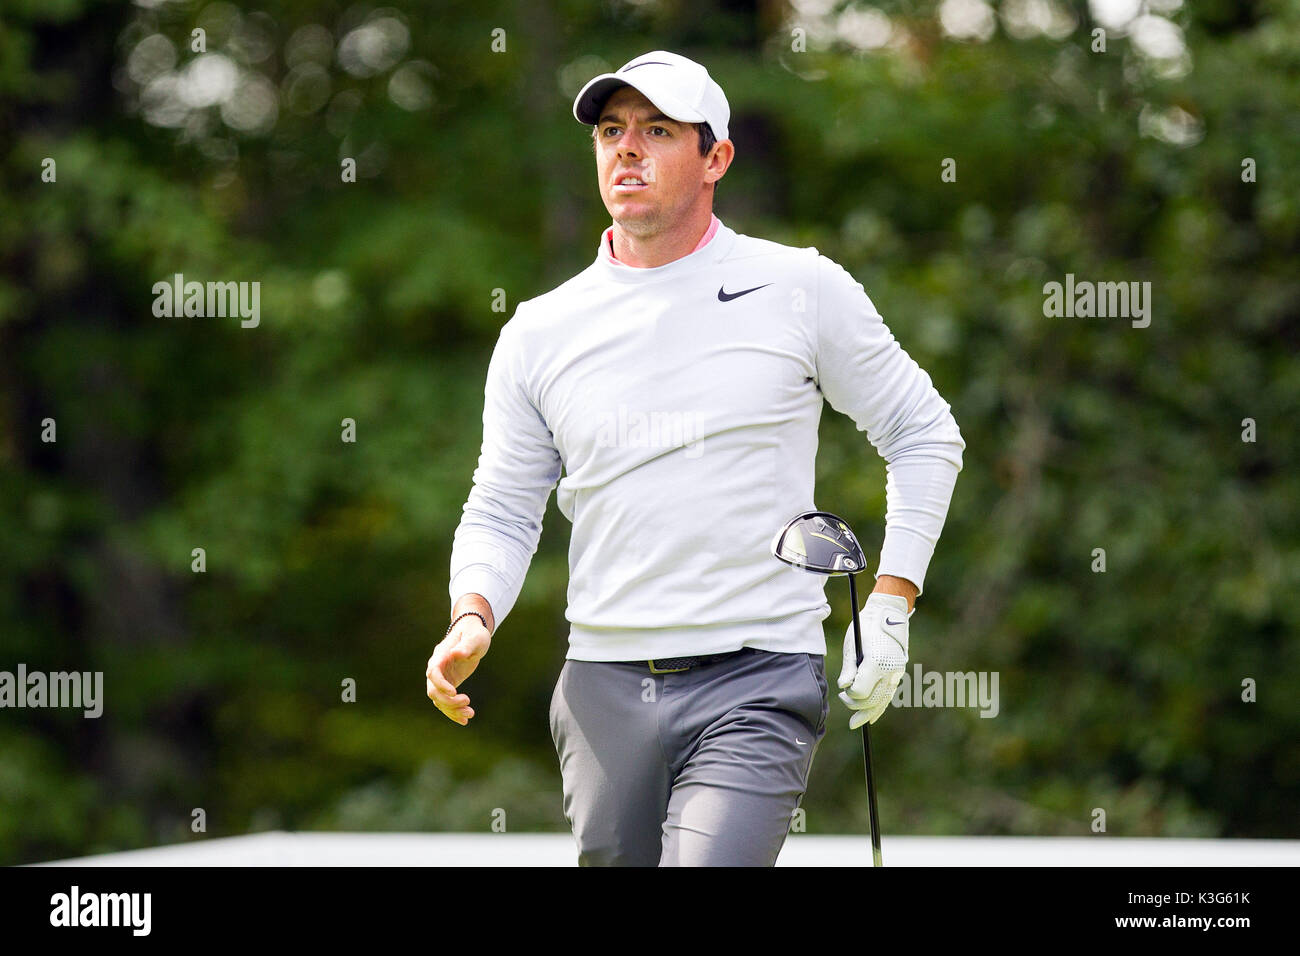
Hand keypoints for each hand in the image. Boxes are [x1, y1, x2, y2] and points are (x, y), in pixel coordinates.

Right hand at [426, 617, 491, 724]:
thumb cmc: (474, 633)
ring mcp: (441, 678)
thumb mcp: (475, 637)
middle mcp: (437, 668)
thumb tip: (457, 653)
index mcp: (440, 656)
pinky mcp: (448, 685)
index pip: (433, 673)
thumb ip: (466, 645)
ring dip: (453, 710)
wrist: (473, 636)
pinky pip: (446, 702)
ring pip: (439, 700)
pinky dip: (454, 712)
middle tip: (468, 701)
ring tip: (471, 714)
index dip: (441, 684)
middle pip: (433, 690)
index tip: (454, 692)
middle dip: (448, 701)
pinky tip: (465, 720)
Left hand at [837, 592, 910, 728]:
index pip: (861, 691)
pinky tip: (871, 719)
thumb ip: (849, 668)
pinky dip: (880, 708)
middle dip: (855, 704)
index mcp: (876, 662)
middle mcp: (889, 671)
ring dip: (867, 713)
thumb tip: (844, 687)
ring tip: (855, 722)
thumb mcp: (852, 644)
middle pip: (872, 699)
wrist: (889, 615)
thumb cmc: (866, 628)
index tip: (842, 690)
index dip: (850, 694)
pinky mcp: (897, 674)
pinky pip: (889, 696)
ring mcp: (896, 673)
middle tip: (843, 699)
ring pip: (882, 701)